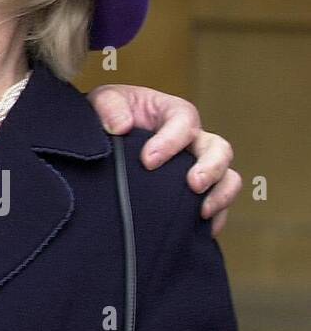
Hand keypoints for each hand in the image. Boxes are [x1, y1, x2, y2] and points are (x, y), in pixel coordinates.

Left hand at [88, 84, 240, 236]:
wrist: (104, 136)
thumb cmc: (110, 113)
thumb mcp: (104, 100)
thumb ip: (109, 106)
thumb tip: (120, 126)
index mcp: (172, 113)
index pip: (184, 121)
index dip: (171, 141)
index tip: (148, 161)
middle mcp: (191, 139)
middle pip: (218, 148)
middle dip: (211, 167)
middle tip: (194, 184)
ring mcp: (196, 166)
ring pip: (227, 177)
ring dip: (221, 194)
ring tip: (203, 211)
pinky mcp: (193, 191)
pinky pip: (217, 204)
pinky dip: (217, 217)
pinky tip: (204, 230)